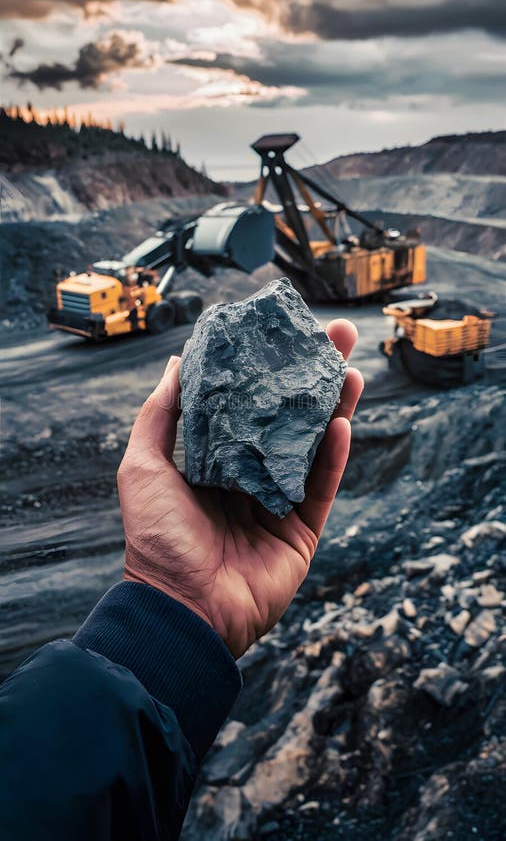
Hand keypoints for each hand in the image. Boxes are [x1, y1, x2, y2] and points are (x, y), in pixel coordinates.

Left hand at [118, 320, 362, 658]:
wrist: (180, 608)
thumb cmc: (155, 538)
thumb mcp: (143, 465)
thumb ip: (161, 414)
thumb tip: (177, 362)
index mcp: (215, 462)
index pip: (249, 407)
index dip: (268, 372)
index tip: (284, 335)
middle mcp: (250, 477)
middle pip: (289, 420)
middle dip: (313, 380)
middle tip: (334, 338)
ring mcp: (279, 504)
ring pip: (314, 448)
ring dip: (334, 409)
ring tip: (350, 368)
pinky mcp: (302, 532)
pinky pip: (322, 488)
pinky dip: (335, 457)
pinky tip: (342, 422)